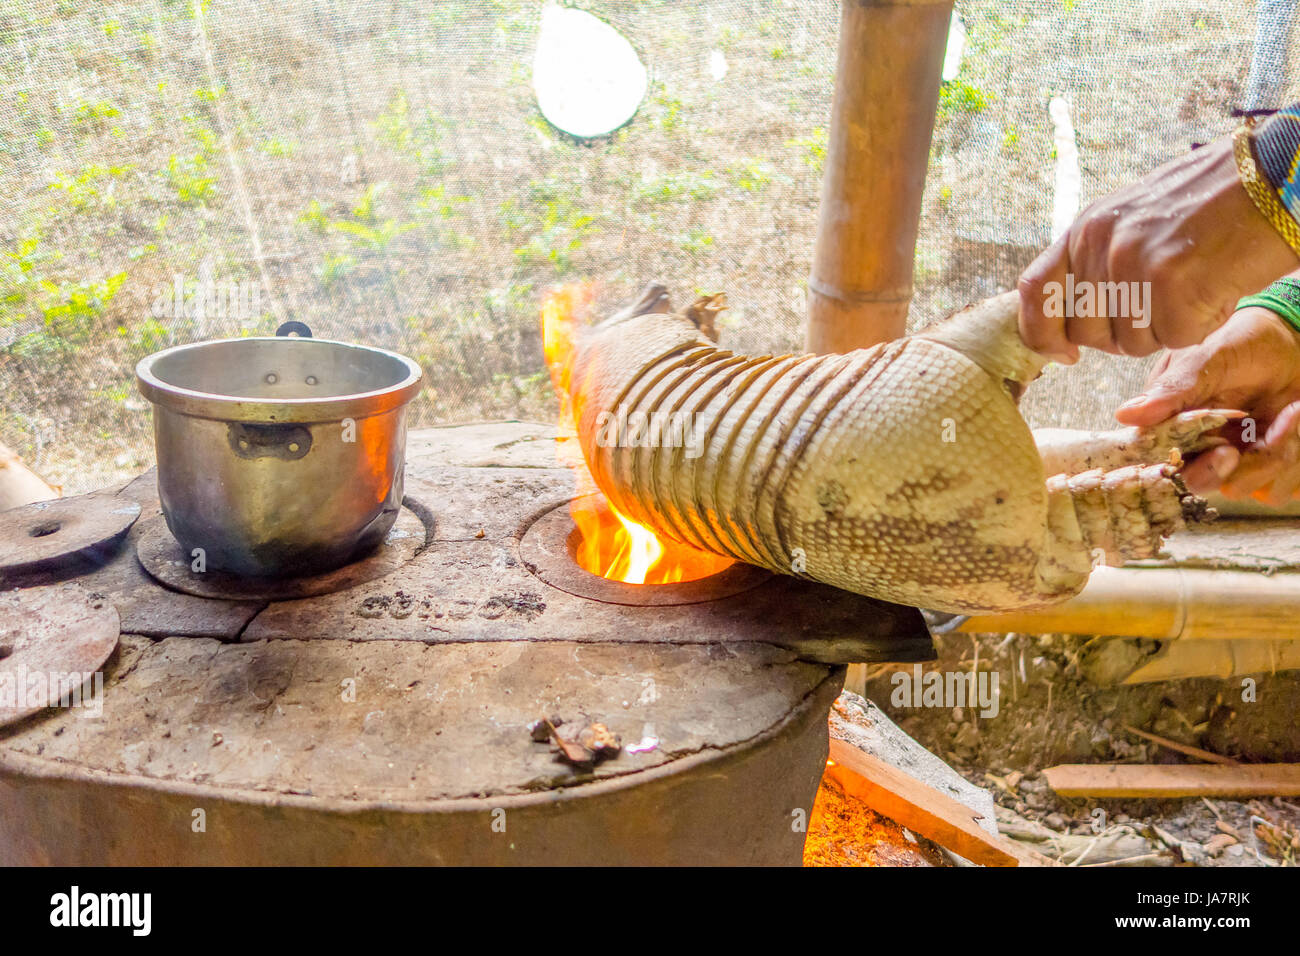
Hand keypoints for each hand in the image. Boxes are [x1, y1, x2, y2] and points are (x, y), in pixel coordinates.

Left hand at [1018, 135, 1297, 360]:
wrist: (1273, 178)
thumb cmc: (1212, 201)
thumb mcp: (1134, 216)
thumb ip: (1098, 258)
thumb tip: (1071, 317)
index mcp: (1086, 228)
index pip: (1035, 291)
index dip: (1041, 334)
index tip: (1064, 354)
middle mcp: (1102, 246)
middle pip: (1085, 331)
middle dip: (1120, 336)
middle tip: (1161, 306)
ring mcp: (1135, 267)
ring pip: (1130, 343)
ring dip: (1164, 330)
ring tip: (1193, 285)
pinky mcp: (1173, 288)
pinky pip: (1174, 339)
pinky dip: (1198, 325)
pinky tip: (1215, 289)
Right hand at [1114, 307, 1299, 502]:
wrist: (1291, 335)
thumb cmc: (1241, 339)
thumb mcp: (1205, 359)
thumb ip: (1172, 391)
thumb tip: (1125, 416)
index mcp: (1171, 428)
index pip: (1166, 469)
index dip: (1194, 471)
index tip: (1225, 451)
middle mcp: (1199, 448)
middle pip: (1208, 485)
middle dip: (1242, 465)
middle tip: (1269, 430)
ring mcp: (1236, 458)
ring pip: (1252, 488)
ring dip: (1281, 454)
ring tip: (1293, 412)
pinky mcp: (1269, 463)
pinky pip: (1281, 486)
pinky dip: (1297, 456)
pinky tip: (1298, 418)